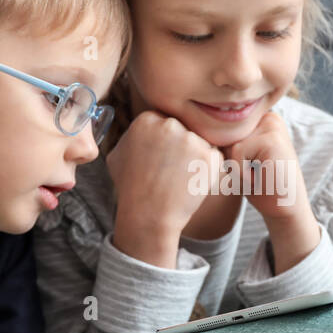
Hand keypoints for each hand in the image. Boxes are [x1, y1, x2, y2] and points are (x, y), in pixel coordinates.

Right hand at [106, 110, 223, 264]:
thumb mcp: (117, 155)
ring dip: (196, 158)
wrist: (148, 214)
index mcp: (146, 118)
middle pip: (185, 130)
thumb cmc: (131, 188)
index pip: (166, 122)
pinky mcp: (209, 156)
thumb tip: (140, 128)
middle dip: (182, 148)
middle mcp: (169, 124)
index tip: (159, 160)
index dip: (165, 143)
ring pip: (201, 143)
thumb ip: (131, 135)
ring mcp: (191, 139)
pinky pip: (215, 158)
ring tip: (179, 179)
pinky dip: (208, 171)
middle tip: (171, 172)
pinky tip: (191, 182)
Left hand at [226, 110, 309, 222]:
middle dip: (231, 161)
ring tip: (257, 175)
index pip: (225, 131)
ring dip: (236, 167)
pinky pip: (236, 152)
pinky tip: (259, 178)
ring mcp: (272, 125)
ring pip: (229, 144)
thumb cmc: (260, 186)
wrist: (285, 208)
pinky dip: (241, 172)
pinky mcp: (271, 138)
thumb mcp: (240, 159)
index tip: (251, 169)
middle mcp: (268, 117)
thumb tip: (206, 132)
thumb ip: (227, 141)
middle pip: (225, 135)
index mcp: (262, 120)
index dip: (228, 157)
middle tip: (255, 174)